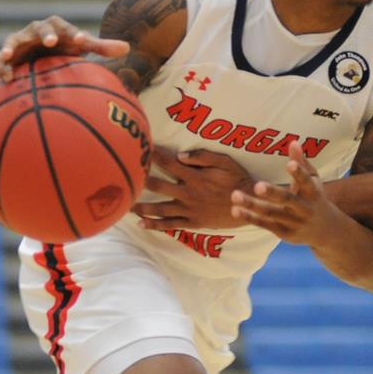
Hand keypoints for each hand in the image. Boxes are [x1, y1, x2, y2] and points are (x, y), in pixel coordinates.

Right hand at [0, 16, 127, 81]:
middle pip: (41, 28)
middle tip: (51, 41)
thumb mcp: (80, 48)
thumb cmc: (64, 49)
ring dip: (12, 45)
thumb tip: (127, 48)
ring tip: (11, 54)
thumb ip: (101, 47)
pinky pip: (1, 58)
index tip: (82, 40)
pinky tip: (5, 80)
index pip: (68, 28)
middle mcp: (38, 30)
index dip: (75, 33)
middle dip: (45, 33)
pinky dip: (2, 66)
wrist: (38, 54)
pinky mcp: (8, 54)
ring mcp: (20, 40)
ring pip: (14, 39)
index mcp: (58, 28)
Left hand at [132, 147, 255, 231]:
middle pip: (158, 186)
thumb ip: (203, 157)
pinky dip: (155, 225)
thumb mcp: (225, 162)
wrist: (248, 205)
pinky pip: (170, 225)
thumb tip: (180, 155)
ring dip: (141, 206)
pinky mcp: (192, 222)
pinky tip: (141, 224)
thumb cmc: (237, 180)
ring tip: (125, 203)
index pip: (169, 163)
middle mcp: (188, 194)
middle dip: (140, 180)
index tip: (140, 148)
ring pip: (160, 209)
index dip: (153, 155)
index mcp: (195, 177)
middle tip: (123, 176)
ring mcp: (189, 210)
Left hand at [227, 142, 339, 244]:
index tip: (289, 164)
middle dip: (272, 193)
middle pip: (287, 200)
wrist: (327, 232)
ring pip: (271, 213)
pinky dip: (250, 217)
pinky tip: (235, 210)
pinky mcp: (283, 233)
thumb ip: (302, 162)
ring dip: (252, 205)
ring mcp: (294, 223)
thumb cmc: (315, 199)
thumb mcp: (314, 181)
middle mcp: (305, 209)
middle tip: (257, 186)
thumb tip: (293, 142)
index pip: (306, 182)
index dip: (299, 173)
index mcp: (313, 193)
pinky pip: (265, 224)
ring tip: (235, 195)